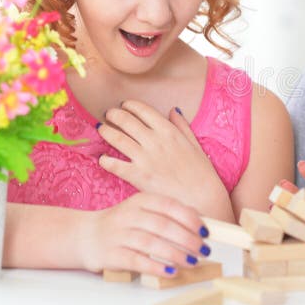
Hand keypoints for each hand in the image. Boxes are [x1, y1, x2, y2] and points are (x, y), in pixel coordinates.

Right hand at [80, 193, 210, 275]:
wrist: (83, 235)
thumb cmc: (123, 224)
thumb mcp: (142, 211)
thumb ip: (167, 214)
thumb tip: (199, 222)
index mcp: (140, 201)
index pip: (170, 206)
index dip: (190, 219)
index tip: (206, 231)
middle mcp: (129, 215)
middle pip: (163, 226)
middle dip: (188, 239)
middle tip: (204, 250)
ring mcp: (118, 234)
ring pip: (151, 243)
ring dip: (175, 254)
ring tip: (192, 262)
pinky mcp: (110, 254)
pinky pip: (136, 260)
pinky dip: (155, 266)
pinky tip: (171, 271)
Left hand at [97, 100, 227, 211]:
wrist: (202, 199)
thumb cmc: (201, 173)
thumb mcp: (195, 145)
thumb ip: (182, 126)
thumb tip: (173, 110)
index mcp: (169, 131)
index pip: (143, 110)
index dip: (130, 105)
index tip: (124, 105)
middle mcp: (155, 141)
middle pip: (126, 120)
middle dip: (114, 114)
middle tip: (109, 114)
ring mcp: (145, 158)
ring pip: (116, 138)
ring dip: (106, 131)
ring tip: (102, 129)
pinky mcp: (137, 176)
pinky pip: (113, 164)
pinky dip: (104, 160)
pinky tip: (102, 159)